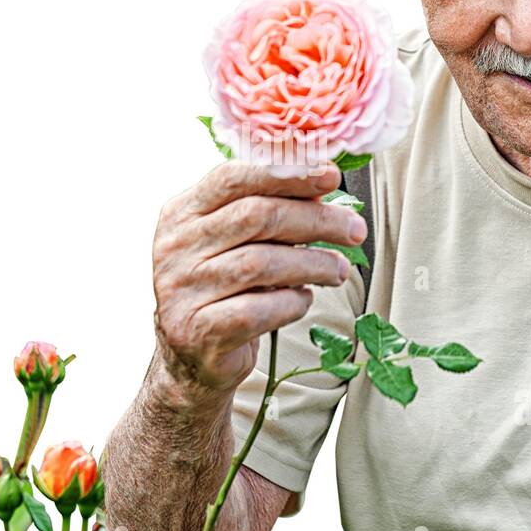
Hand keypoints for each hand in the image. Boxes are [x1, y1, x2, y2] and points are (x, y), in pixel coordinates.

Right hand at [151, 161, 366, 396]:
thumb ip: (266, 212)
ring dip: (313, 263)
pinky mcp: (199, 330)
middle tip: (354, 229)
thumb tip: (323, 189)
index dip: (287, 174)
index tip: (331, 176)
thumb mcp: (234, 242)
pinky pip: (260, 308)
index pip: (233, 177)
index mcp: (182, 214)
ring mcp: (182, 290)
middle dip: (315, 219)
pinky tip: (303, 299)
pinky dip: (293, 302)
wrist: (191, 357)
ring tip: (339, 269)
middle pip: (255, 217)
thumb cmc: (224, 289)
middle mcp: (175, 248)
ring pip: (262, 263)